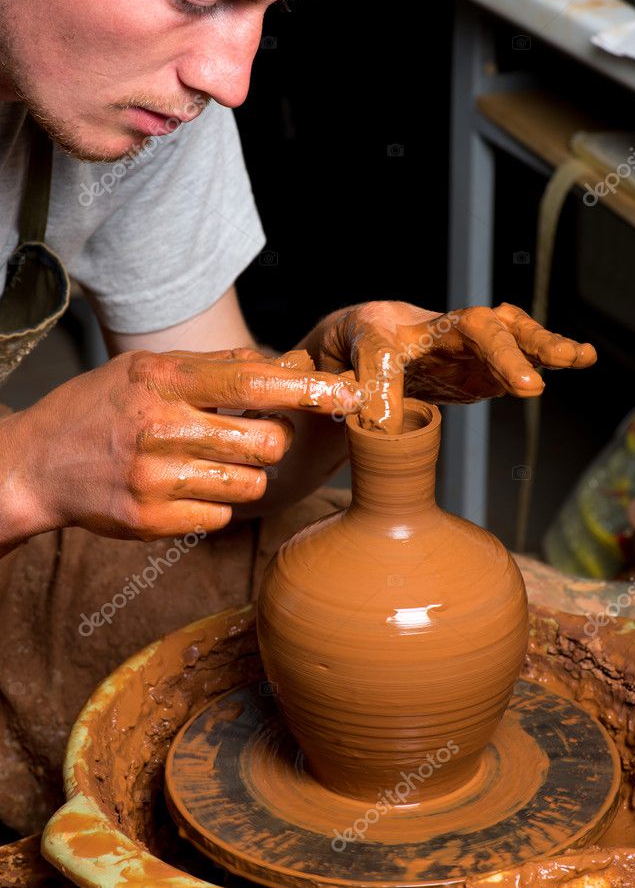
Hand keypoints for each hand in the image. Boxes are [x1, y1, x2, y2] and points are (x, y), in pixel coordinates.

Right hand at [0, 347, 362, 545]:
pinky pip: (222, 516)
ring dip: (244, 475)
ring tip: (208, 463)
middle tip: (249, 436)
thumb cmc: (102, 407)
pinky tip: (182, 488)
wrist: (37, 464)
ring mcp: (155, 478)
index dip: (306, 390)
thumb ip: (219, 367)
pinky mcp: (152, 521)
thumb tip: (288, 366)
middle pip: (267, 441)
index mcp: (164, 380)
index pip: (252, 382)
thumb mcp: (149, 368)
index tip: (344, 394)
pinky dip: (213, 504)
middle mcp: (160, 427)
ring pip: (252, 484)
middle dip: (272, 441)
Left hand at [317, 301, 596, 433]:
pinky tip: (582, 356)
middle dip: (500, 354)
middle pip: (469, 327)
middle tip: (526, 388)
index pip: (378, 350)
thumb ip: (341, 395)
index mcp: (377, 330)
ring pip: (504, 332)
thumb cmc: (345, 357)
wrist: (363, 342)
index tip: (381, 423)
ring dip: (538, 346)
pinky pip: (519, 352)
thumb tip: (377, 427)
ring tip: (573, 358)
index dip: (380, 384)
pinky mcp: (482, 363)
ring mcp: (460, 344)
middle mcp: (429, 328)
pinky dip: (549, 354)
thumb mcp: (329, 376)